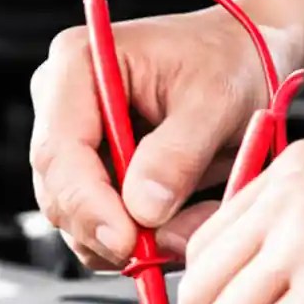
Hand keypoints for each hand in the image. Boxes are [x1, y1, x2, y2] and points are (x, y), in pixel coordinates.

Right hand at [29, 8, 299, 267]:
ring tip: (193, 222)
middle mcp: (61, 105)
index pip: (60, 150)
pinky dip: (138, 242)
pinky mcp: (90, 177)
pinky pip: (98, 228)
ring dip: (131, 240)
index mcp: (78, 65)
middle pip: (59, 192)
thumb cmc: (229, 61)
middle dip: (111, 229)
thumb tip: (143, 210)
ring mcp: (72, 144)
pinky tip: (179, 223)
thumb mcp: (216, 100)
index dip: (87, 203)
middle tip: (171, 242)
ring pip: (76, 219)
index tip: (126, 240)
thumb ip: (177, 155)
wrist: (244, 62)